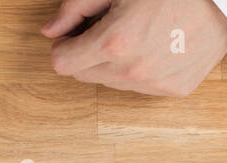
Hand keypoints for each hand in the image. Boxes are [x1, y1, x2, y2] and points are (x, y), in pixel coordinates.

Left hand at [43, 0, 226, 97]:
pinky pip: (141, 87)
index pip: (62, 64)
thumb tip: (51, 31)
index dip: (64, 46)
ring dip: (115, 63)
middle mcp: (134, 71)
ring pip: (112, 83)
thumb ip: (76, 7)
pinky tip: (158, 45)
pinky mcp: (175, 90)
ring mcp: (156, 85)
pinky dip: (141, 70)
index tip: (73, 34)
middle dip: (88, 53)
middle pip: (85, 76)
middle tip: (110, 27)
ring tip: (138, 34)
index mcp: (114, 43)